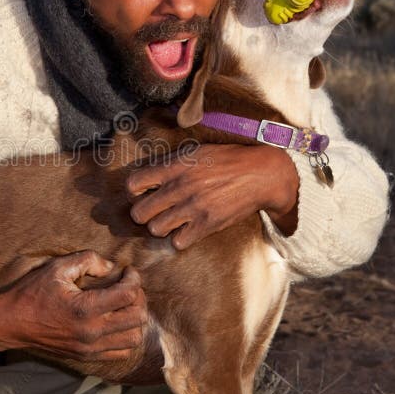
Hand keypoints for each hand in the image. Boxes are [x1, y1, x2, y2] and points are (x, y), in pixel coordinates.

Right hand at [0, 250, 146, 361]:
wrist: (11, 323)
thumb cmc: (32, 293)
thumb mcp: (57, 267)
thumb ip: (87, 260)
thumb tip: (111, 266)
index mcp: (85, 309)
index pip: (128, 295)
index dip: (133, 279)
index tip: (126, 271)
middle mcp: (92, 332)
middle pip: (137, 317)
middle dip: (138, 297)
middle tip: (128, 286)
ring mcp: (91, 348)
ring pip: (134, 338)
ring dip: (135, 318)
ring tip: (125, 304)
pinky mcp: (87, 357)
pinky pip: (122, 352)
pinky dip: (127, 336)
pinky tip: (116, 321)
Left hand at [126, 143, 298, 249]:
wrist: (260, 174)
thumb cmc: (227, 160)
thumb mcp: (196, 151)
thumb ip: (171, 164)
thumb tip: (149, 177)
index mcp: (174, 166)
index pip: (134, 183)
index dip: (135, 191)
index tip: (143, 192)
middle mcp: (179, 187)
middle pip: (139, 212)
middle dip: (143, 213)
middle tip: (153, 212)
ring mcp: (192, 207)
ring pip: (155, 229)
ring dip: (160, 227)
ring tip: (170, 221)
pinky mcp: (207, 224)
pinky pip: (178, 242)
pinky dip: (180, 239)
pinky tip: (186, 230)